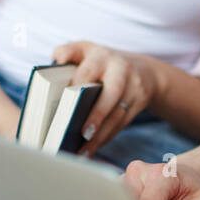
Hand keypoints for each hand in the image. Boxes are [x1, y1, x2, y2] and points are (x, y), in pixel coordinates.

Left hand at [51, 41, 162, 156]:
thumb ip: (67, 52)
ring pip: (118, 114)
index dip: (77, 86)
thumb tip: (55, 65)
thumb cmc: (103, 62)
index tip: (66, 103)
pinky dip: (107, 136)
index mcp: (102, 56)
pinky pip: (122, 123)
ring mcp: (134, 87)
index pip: (89, 71)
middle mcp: (121, 70)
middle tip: (83, 134)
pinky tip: (93, 147)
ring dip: (101, 134)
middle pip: (111, 93)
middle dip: (97, 115)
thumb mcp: (86, 49)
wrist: (143, 71)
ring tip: (84, 150)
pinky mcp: (140, 103)